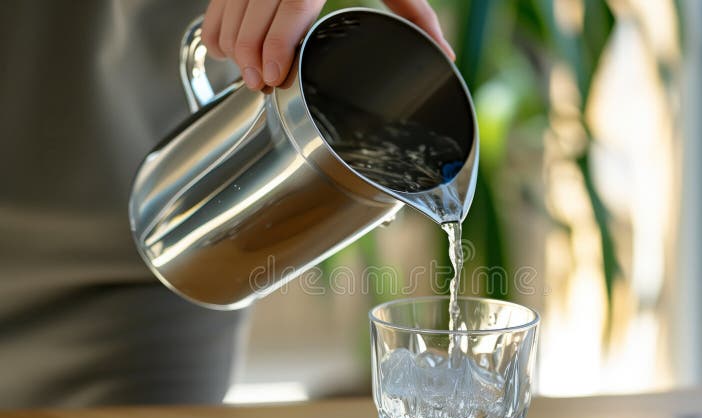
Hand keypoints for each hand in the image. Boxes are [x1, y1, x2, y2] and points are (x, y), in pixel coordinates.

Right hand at [201, 0, 455, 90]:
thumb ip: (416, 13)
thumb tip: (442, 54)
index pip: (291, 8)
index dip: (277, 44)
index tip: (273, 76)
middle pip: (254, 11)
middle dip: (251, 53)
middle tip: (259, 85)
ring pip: (231, 2)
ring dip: (231, 40)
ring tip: (242, 72)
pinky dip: (218, 20)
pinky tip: (223, 46)